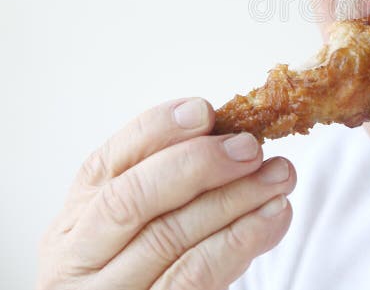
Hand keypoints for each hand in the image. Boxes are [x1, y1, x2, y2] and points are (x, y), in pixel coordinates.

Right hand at [36, 98, 295, 289]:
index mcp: (74, 220)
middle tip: (251, 147)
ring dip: (235, 198)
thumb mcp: (144, 221)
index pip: (105, 165)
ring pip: (169, 235)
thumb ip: (174, 182)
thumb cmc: (150, 265)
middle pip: (132, 199)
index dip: (155, 132)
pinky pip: (196, 274)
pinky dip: (240, 239)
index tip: (205, 111)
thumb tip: (236, 138)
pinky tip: (273, 216)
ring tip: (279, 177)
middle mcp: (78, 259)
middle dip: (198, 163)